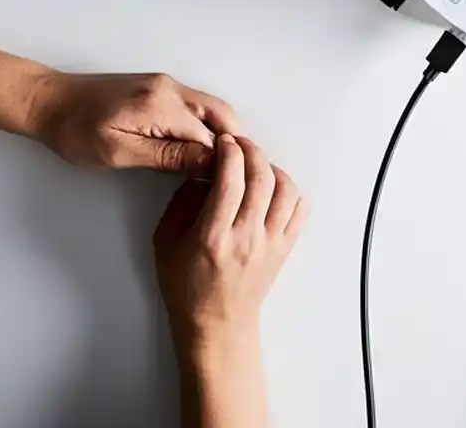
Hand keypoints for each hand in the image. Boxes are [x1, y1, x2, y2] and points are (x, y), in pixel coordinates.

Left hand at [28, 72, 238, 174]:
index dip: (222, 163)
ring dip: (222, 135)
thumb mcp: (119, 152)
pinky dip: (207, 126)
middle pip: (222, 115)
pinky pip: (196, 105)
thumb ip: (168, 156)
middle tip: (233, 175)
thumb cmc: (73, 130)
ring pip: (212, 109)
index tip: (224, 186)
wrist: (47, 100)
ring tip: (217, 165)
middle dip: (233, 145)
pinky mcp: (159, 87)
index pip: (211, 136)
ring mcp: (166, 85)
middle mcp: (171, 88)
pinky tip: (198, 148)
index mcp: (162, 105)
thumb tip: (209, 163)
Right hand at [153, 135, 307, 351]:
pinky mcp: (285, 248)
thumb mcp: (165, 243)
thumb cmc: (187, 287)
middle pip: (262, 179)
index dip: (230, 152)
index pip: (231, 181)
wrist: (217, 323)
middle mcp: (247, 238)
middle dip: (252, 151)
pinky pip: (300, 210)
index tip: (223, 141)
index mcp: (213, 236)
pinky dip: (291, 191)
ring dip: (273, 168)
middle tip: (240, 144)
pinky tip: (274, 187)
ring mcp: (270, 243)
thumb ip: (181, 204)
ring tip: (256, 165)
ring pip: (286, 190)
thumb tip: (202, 174)